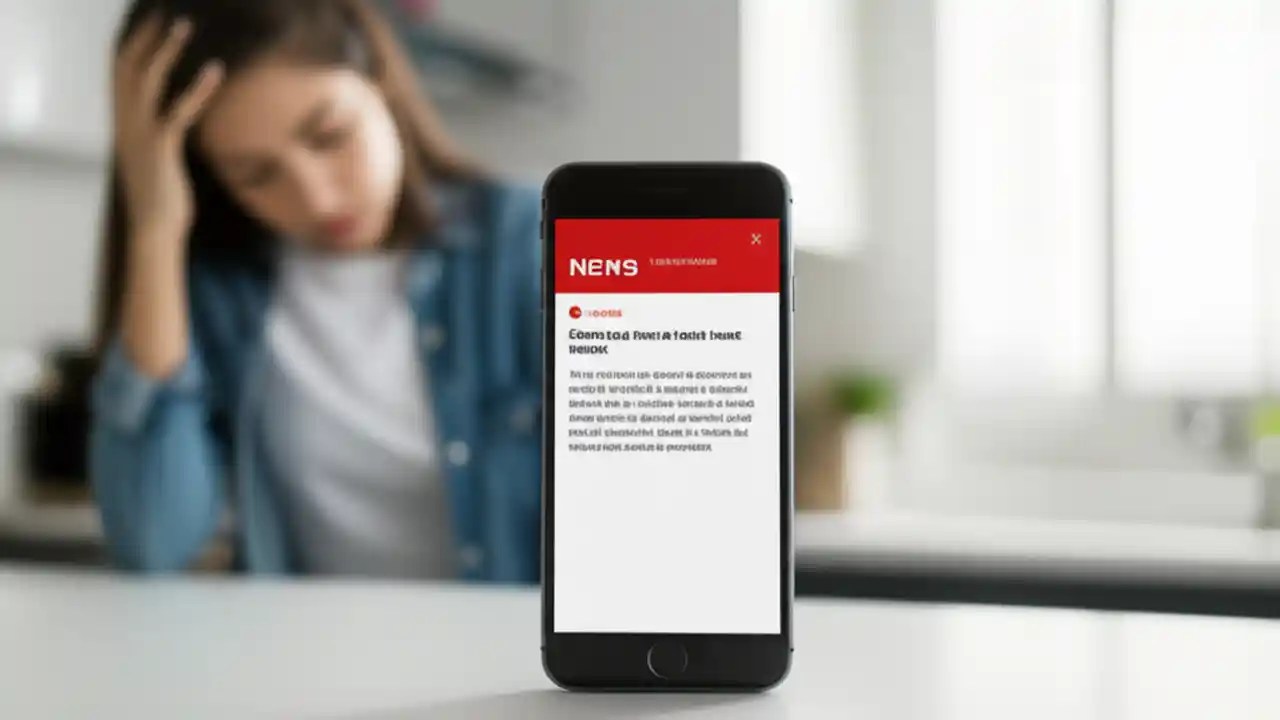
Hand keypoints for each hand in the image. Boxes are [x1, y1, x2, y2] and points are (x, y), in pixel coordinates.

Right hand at [112, 14, 222, 240]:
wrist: (156, 227)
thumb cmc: (161, 197)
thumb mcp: (157, 158)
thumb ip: (160, 135)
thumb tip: (174, 122)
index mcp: (123, 124)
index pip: (120, 76)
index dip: (133, 47)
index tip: (149, 25)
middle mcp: (126, 123)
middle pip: (128, 68)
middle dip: (145, 38)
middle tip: (166, 16)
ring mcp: (140, 134)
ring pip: (148, 81)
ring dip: (166, 50)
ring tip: (184, 26)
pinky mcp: (161, 147)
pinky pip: (178, 110)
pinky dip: (196, 89)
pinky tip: (214, 72)